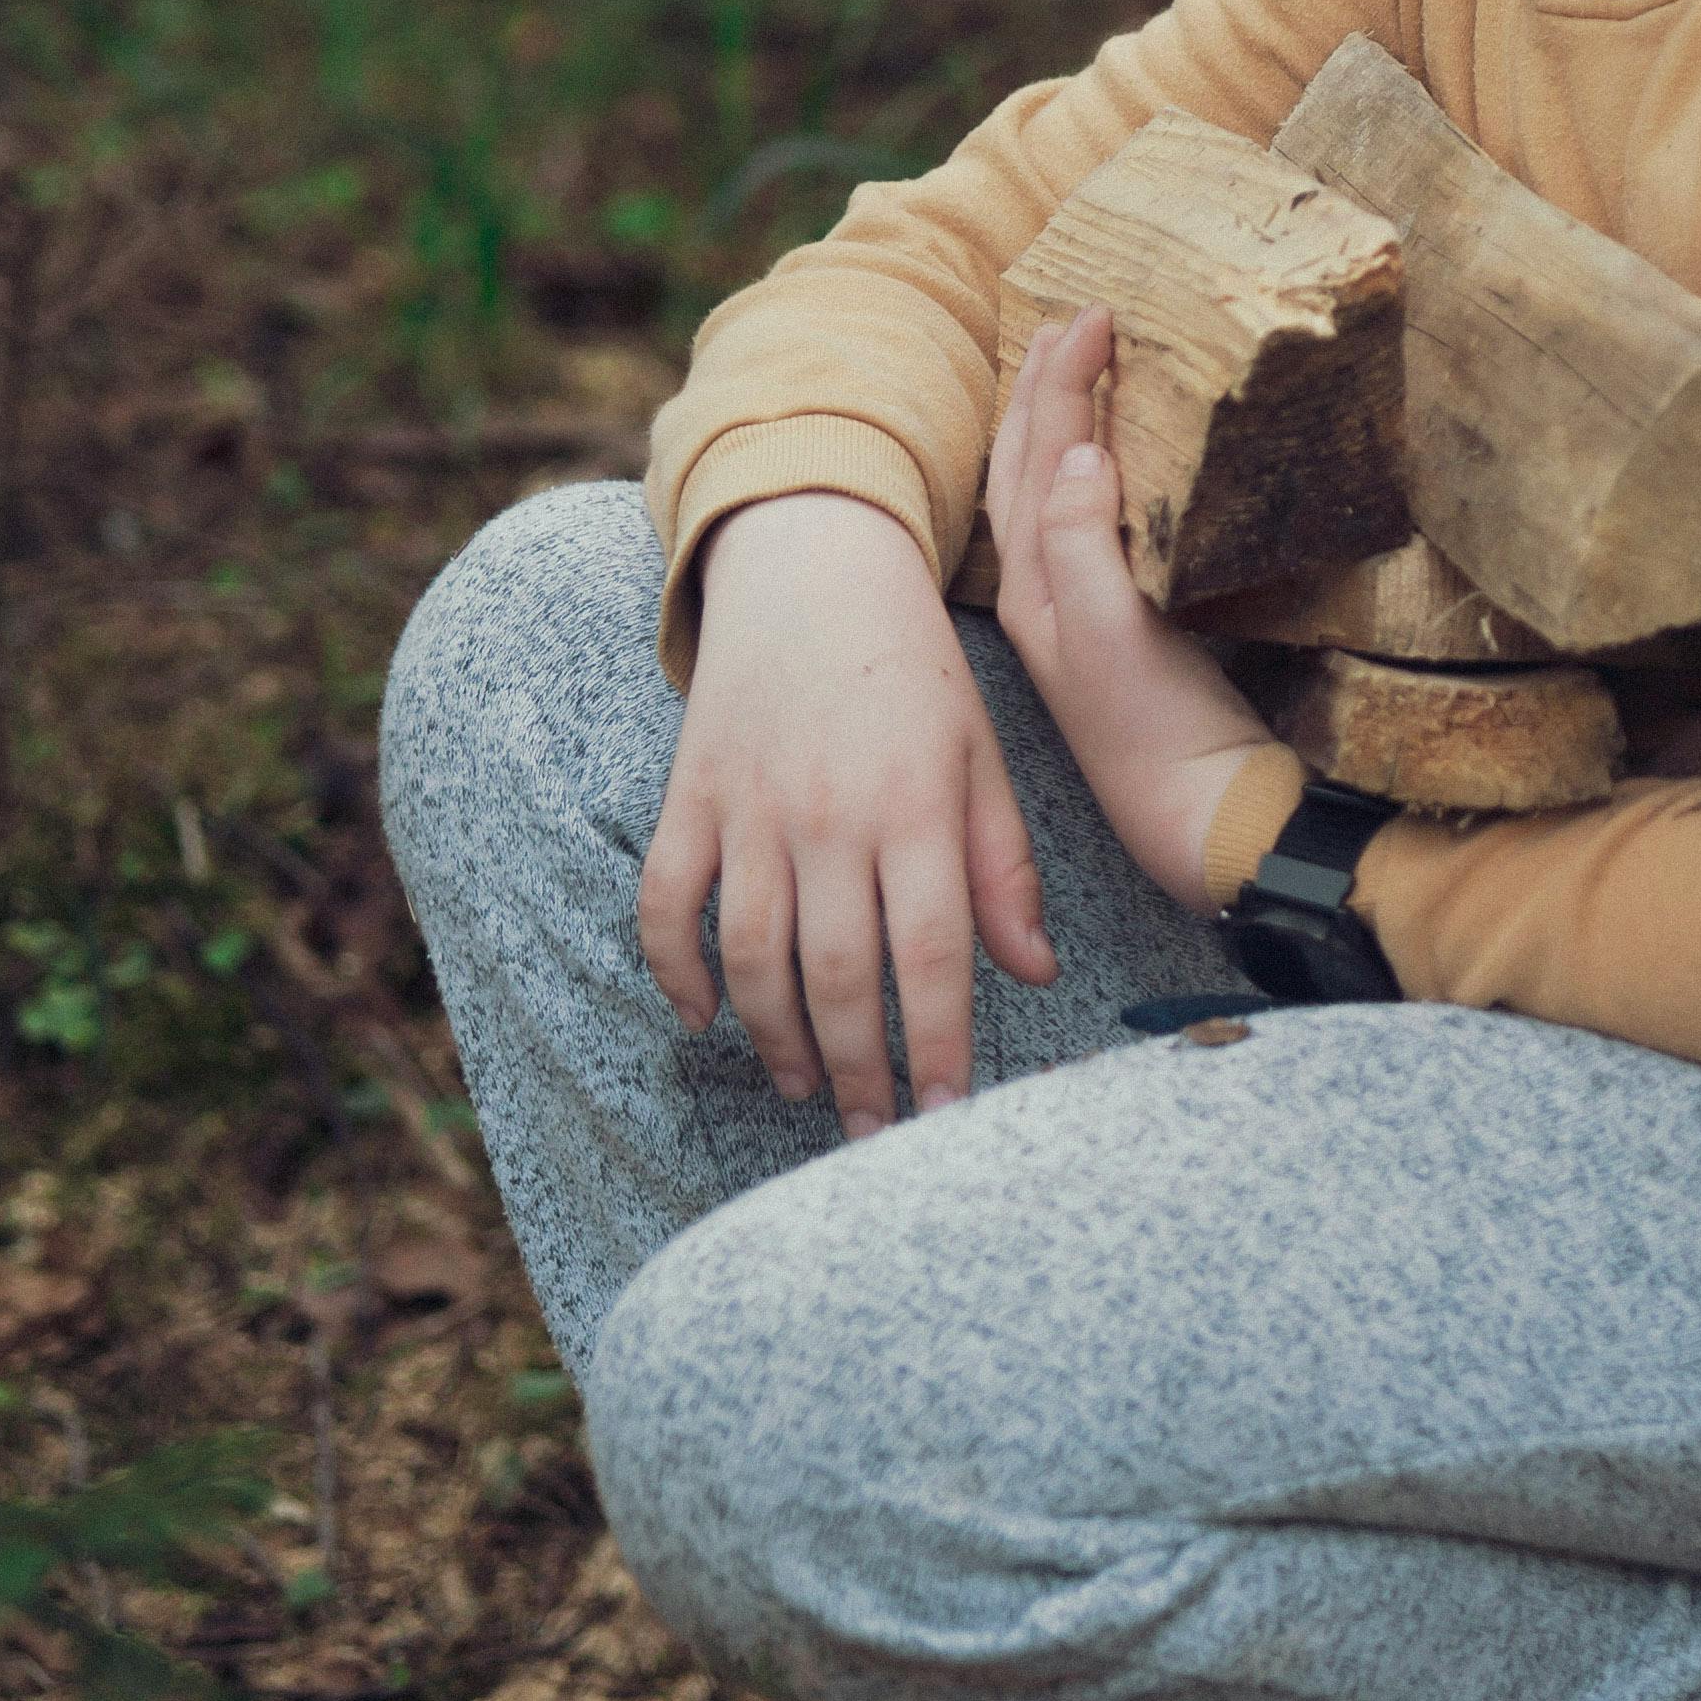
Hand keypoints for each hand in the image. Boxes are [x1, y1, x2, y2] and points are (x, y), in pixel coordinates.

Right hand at [638, 490, 1055, 1130]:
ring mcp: (750, 809)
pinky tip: (706, 1018)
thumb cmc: (913, 672)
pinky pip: (667, 903)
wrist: (812, 567)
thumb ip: (1005, 868)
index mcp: (916, 806)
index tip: (945, 1116)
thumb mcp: (982, 756)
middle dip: (858, 1071)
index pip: (929, 954)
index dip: (936, 1045)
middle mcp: (829, 815)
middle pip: (835, 975)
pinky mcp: (691, 797)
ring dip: (775, 1038)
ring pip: (751, 956)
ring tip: (807, 1086)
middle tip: (874, 1133)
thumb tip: (1033, 973)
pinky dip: (677, 971)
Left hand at [981, 305, 1280, 910]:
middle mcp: (1045, 585)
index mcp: (1033, 578)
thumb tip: (1084, 448)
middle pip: (1029, 459)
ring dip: (1064, 418)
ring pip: (1056, 486)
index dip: (1062, 376)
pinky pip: (1097, 516)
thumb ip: (1086, 538)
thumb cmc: (1155, 730)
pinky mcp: (1128, 621)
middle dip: (1047, 382)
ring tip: (1082, 365)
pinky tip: (1123, 455)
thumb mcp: (1113, 631)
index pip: (1038, 450)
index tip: (1095, 311)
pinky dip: (1102, 465)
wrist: (1202, 815)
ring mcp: (1083, 604)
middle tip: (1078, 316)